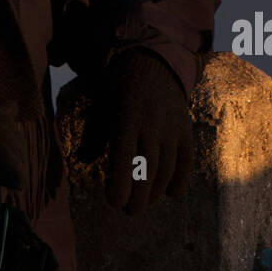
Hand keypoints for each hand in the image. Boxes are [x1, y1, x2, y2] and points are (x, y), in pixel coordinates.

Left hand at [76, 49, 193, 215]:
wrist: (155, 59)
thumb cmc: (121, 84)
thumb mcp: (104, 102)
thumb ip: (95, 132)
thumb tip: (84, 162)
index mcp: (128, 116)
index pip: (125, 156)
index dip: (121, 183)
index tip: (114, 201)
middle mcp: (153, 123)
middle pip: (148, 168)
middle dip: (139, 196)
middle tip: (129, 211)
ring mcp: (172, 127)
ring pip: (167, 167)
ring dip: (155, 191)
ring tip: (143, 204)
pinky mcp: (186, 129)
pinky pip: (187, 160)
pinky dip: (180, 180)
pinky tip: (170, 193)